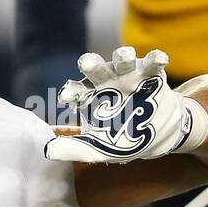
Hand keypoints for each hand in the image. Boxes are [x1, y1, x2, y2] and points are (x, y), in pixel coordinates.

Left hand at [44, 46, 207, 163]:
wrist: (155, 136)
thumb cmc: (120, 138)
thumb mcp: (98, 148)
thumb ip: (75, 149)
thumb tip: (47, 151)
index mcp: (89, 96)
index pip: (76, 90)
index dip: (71, 92)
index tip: (66, 98)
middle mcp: (106, 80)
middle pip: (95, 69)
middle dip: (91, 63)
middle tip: (86, 62)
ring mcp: (128, 75)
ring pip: (123, 61)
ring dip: (123, 56)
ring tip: (125, 55)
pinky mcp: (150, 75)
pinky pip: (152, 64)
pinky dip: (155, 59)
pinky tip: (159, 59)